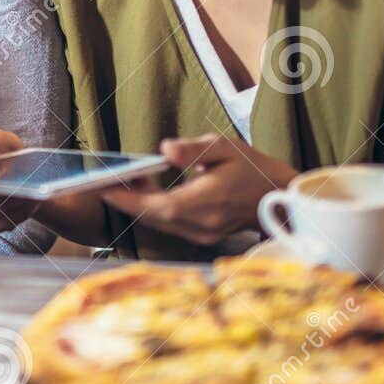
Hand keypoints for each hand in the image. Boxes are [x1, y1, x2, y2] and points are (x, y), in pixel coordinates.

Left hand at [101, 134, 297, 247]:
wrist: (279, 196)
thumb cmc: (252, 168)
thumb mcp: (224, 147)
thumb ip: (192, 150)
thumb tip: (165, 149)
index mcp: (206, 202)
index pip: (159, 205)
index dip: (129, 199)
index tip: (104, 189)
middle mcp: (202, 224)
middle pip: (153, 216)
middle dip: (127, 200)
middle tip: (107, 180)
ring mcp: (203, 234)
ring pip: (159, 222)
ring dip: (140, 204)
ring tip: (127, 180)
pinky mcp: (203, 236)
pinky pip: (170, 224)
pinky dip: (155, 210)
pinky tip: (149, 190)